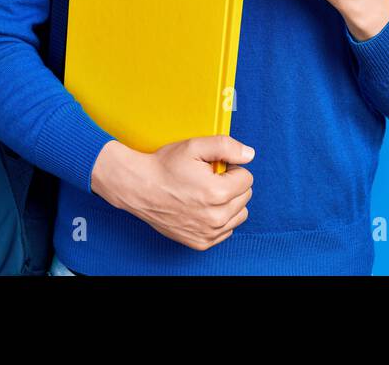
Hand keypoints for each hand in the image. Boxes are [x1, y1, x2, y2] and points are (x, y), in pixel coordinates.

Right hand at [89, 137, 254, 250]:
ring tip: (207, 193)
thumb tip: (249, 155)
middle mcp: (216, 217)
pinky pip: (226, 231)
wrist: (138, 188)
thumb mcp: (194, 146)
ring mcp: (208, 233)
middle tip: (208, 178)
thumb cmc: (164, 167)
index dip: (231, 169)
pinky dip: (220, 219)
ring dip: (229, 203)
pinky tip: (203, 207)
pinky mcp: (201, 243)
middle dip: (231, 185)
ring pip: (239, 214)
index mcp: (218, 193)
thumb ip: (226, 146)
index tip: (214, 168)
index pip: (247, 178)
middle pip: (245, 197)